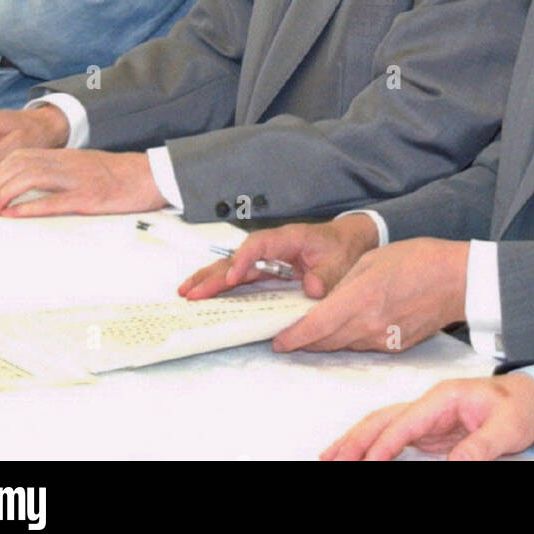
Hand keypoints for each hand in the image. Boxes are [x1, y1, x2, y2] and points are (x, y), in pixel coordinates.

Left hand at [0, 149, 163, 216]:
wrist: (153, 175)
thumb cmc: (122, 175)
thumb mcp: (88, 166)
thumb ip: (63, 171)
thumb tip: (36, 184)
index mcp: (67, 156)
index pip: (21, 155)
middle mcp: (68, 164)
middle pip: (19, 165)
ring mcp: (78, 180)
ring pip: (30, 178)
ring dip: (5, 194)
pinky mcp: (89, 197)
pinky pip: (52, 200)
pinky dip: (28, 207)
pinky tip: (14, 215)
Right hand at [177, 215, 379, 300]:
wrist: (347, 242)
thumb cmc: (341, 248)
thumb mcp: (339, 261)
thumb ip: (326, 275)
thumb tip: (313, 290)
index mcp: (288, 239)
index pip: (259, 245)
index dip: (243, 260)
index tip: (233, 278)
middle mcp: (271, 248)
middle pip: (237, 258)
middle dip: (214, 275)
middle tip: (191, 293)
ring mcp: (266, 259)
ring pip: (232, 268)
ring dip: (210, 280)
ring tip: (186, 293)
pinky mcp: (265, 271)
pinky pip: (239, 278)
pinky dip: (221, 285)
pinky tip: (203, 294)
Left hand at [269, 238, 469, 353]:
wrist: (458, 280)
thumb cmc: (419, 260)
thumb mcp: (372, 260)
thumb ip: (344, 283)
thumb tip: (324, 301)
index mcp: (361, 298)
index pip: (316, 326)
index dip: (293, 337)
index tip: (278, 340)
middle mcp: (369, 324)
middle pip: (325, 341)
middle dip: (304, 341)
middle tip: (288, 336)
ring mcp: (383, 339)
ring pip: (343, 345)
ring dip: (325, 340)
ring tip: (315, 330)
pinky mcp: (395, 346)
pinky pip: (363, 346)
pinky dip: (350, 338)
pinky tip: (349, 326)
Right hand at [322, 374, 533, 460]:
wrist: (531, 398)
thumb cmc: (520, 407)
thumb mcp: (507, 428)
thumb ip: (481, 446)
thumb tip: (455, 467)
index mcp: (444, 397)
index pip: (406, 421)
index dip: (385, 443)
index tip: (367, 462)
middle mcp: (429, 404)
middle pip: (383, 419)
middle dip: (355, 440)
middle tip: (330, 460)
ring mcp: (426, 417)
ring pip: (381, 426)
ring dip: (354, 441)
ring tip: (328, 458)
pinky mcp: (427, 431)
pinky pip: (392, 437)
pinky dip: (371, 446)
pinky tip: (356, 457)